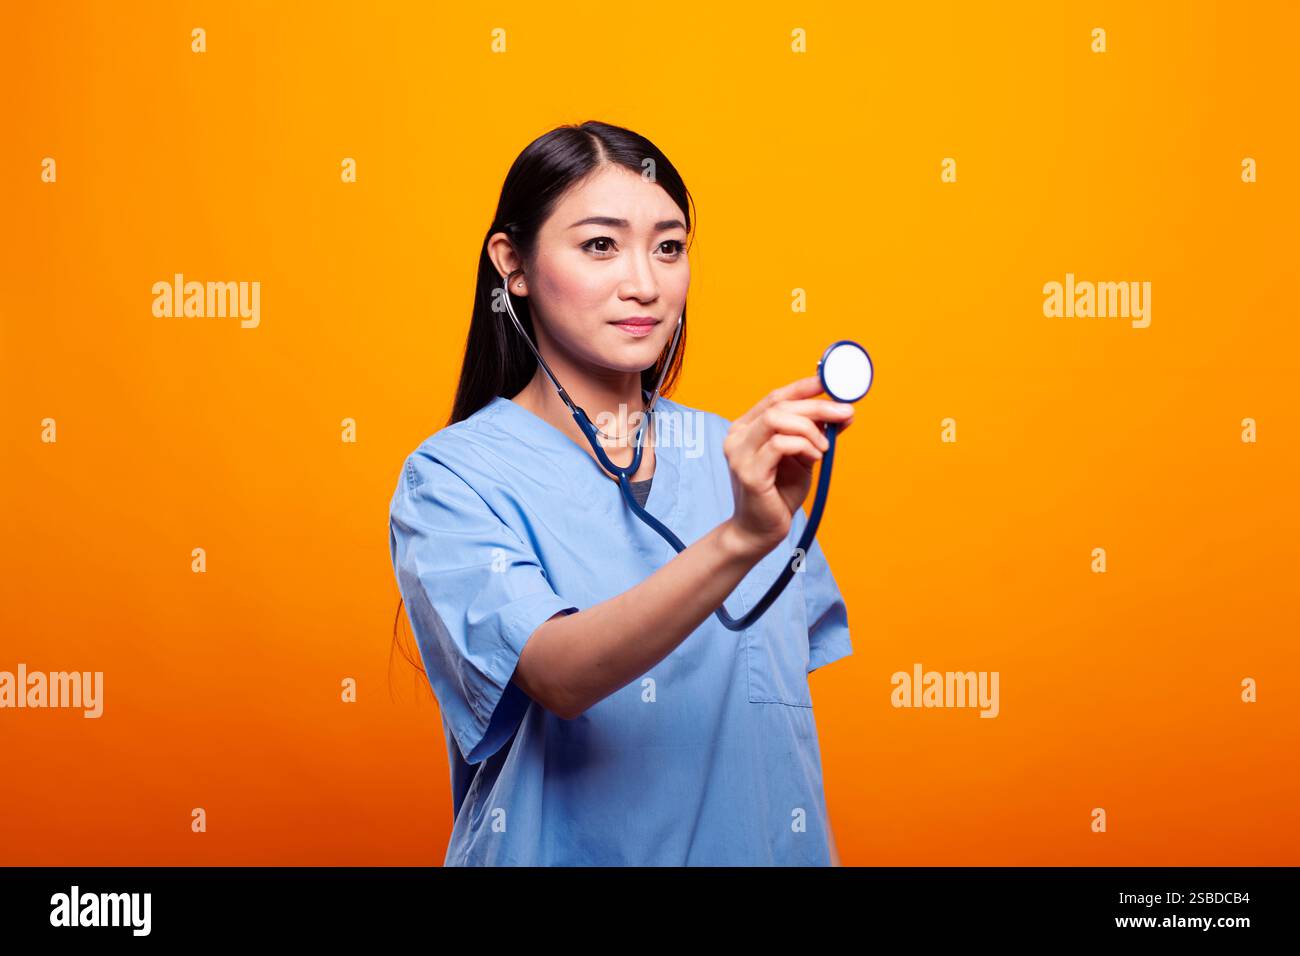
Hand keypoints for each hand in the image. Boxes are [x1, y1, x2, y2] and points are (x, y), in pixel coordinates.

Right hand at [724, 375, 853, 556]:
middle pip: (779, 406)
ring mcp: (739, 454)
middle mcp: (737, 437)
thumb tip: (844, 413)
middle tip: (844, 413)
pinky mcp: (749, 473)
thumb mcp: (803, 456)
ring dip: (809, 428)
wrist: (760, 530)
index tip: (829, 382)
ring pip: (777, 419)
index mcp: (746, 429)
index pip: (775, 397)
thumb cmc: (779, 493)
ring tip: (823, 448)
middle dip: (817, 407)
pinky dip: (803, 445)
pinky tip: (813, 457)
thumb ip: (817, 433)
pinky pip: (780, 445)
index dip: (803, 387)